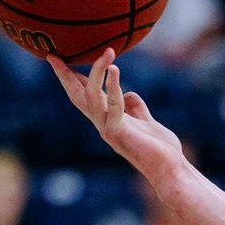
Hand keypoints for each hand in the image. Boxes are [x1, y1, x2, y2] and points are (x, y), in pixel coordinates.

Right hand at [48, 51, 186, 179]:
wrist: (171, 171)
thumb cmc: (161, 150)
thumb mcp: (147, 122)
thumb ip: (135, 108)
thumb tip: (128, 93)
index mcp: (108, 120)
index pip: (84, 95)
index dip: (71, 78)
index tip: (58, 59)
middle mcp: (103, 124)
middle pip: (77, 96)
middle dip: (64, 75)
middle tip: (52, 55)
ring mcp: (109, 129)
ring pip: (91, 96)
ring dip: (97, 72)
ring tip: (107, 52)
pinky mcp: (120, 133)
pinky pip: (113, 106)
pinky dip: (113, 86)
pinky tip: (114, 69)